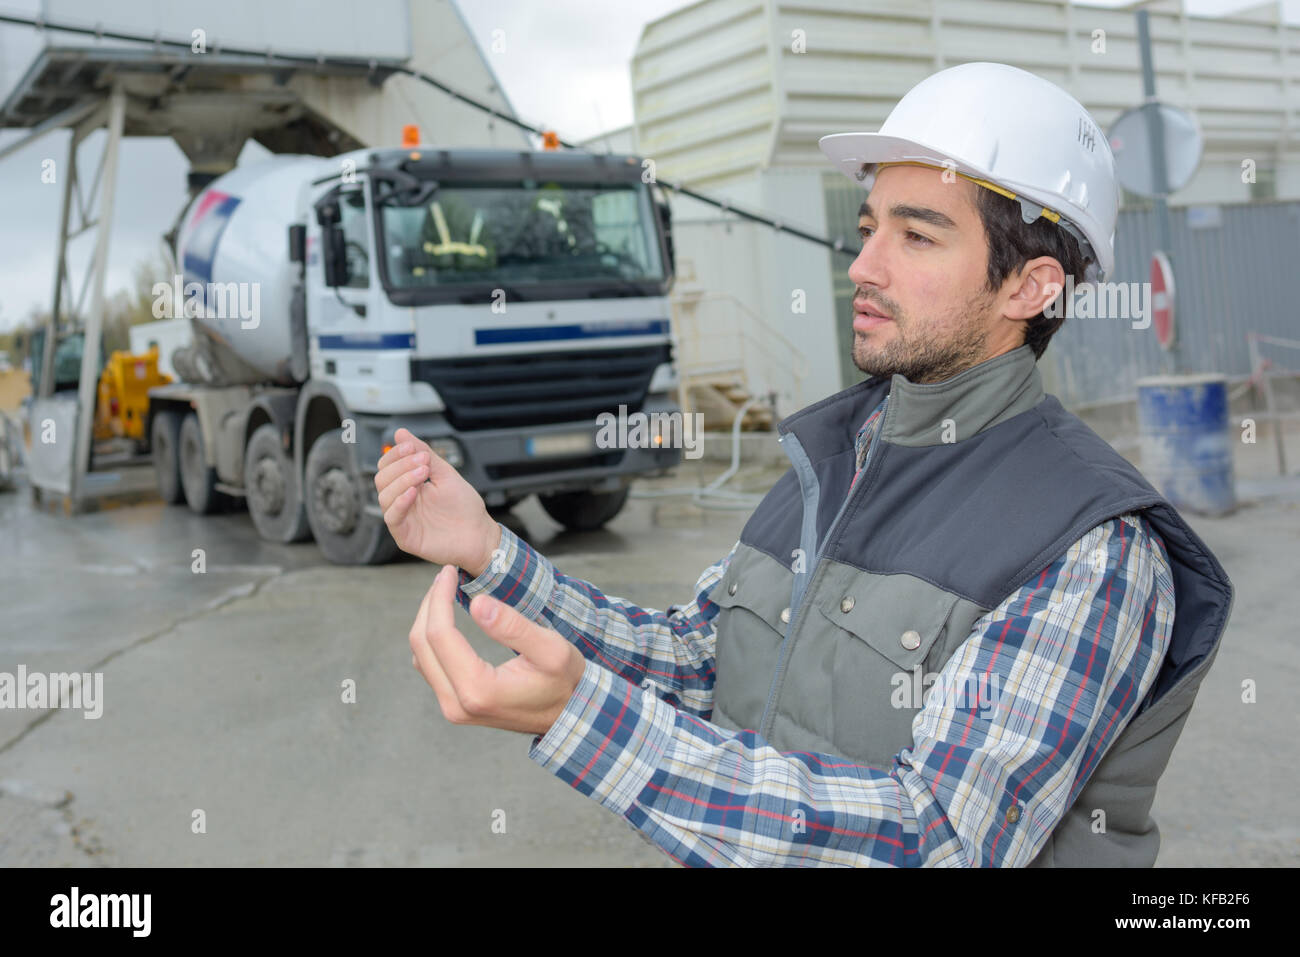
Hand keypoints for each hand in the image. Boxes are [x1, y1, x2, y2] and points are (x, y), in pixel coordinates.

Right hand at [375, 427, 499, 571]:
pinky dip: (400, 502)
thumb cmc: (465, 507)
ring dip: (402, 480)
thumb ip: (424, 454)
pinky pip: (392, 517)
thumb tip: (401, 433)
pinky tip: (413, 493)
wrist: (479, 534)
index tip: (412, 447)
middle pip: (382, 479)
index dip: (395, 455)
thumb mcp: (445, 474)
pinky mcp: (405, 536)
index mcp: (409, 485)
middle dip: (400, 466)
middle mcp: (402, 501)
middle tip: (423, 462)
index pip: (387, 466)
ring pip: (384, 496)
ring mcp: (402, 518)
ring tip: (423, 474)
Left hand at [409, 563, 585, 736]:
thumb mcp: (551, 649)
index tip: (449, 572)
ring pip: (421, 656)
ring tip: (444, 591)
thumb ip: (513, 626)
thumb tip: (476, 603)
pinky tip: (445, 617)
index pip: (440, 635)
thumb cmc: (565, 682)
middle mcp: (457, 704)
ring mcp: (453, 709)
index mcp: (478, 689)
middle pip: (422, 645)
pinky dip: (432, 639)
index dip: (440, 598)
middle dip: (429, 605)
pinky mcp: (455, 706)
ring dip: (427, 620)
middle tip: (445, 576)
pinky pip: (431, 667)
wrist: (569, 715)